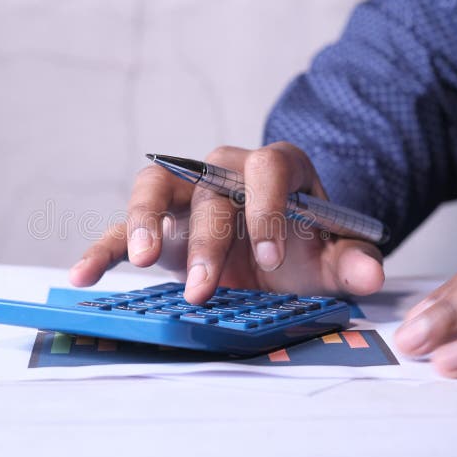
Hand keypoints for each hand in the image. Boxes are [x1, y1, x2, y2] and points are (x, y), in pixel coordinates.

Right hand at [69, 142, 384, 303]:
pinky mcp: (156, 220)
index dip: (267, 206)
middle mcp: (224, 170)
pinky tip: (85, 274)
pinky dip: (104, 247)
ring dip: (143, 220)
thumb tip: (371, 273)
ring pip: (154, 185)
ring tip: (139, 260)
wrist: (272, 246)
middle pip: (209, 188)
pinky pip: (121, 226)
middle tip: (204, 288)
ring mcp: (185, 193)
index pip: (268, 167)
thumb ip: (348, 262)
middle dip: (207, 239)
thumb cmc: (298, 245)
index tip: (268, 253)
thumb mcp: (326, 257)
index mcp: (274, 168)